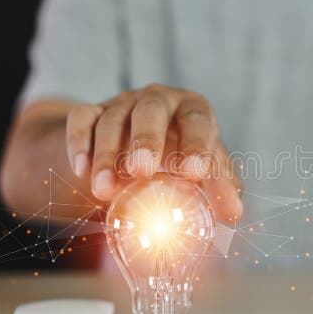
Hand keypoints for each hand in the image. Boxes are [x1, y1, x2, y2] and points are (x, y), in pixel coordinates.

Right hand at [65, 85, 241, 220]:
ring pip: (112, 119)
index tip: (192, 174)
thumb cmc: (181, 157)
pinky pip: (80, 120)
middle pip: (151, 110)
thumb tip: (233, 213)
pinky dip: (78, 144)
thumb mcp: (205, 168)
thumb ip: (220, 187)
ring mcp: (122, 103)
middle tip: (142, 171)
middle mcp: (158, 100)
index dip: (196, 144)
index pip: (197, 120)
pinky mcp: (91, 112)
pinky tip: (81, 171)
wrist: (136, 146)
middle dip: (146, 139)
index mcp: (192, 110)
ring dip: (107, 156)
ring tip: (105, 191)